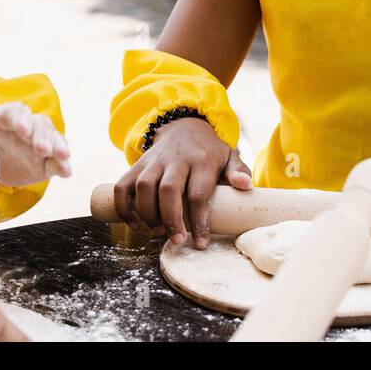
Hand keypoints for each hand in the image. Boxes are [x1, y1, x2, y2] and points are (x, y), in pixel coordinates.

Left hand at [0, 101, 71, 186]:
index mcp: (5, 116)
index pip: (15, 113)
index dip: (20, 120)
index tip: (22, 130)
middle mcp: (26, 126)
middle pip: (39, 126)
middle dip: (42, 136)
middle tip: (43, 149)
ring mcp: (38, 143)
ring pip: (53, 139)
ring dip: (59, 147)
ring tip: (62, 157)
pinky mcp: (44, 162)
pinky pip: (57, 161)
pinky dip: (63, 165)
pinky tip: (67, 173)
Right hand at [113, 116, 251, 248]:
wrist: (184, 126)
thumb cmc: (209, 151)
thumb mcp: (229, 157)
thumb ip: (239, 171)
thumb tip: (246, 185)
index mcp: (202, 160)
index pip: (199, 193)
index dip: (199, 220)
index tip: (200, 243)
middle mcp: (176, 159)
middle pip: (168, 189)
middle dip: (171, 219)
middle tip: (177, 241)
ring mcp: (155, 161)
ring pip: (144, 186)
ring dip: (147, 213)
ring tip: (157, 232)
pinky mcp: (138, 164)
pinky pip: (124, 185)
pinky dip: (125, 206)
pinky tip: (135, 223)